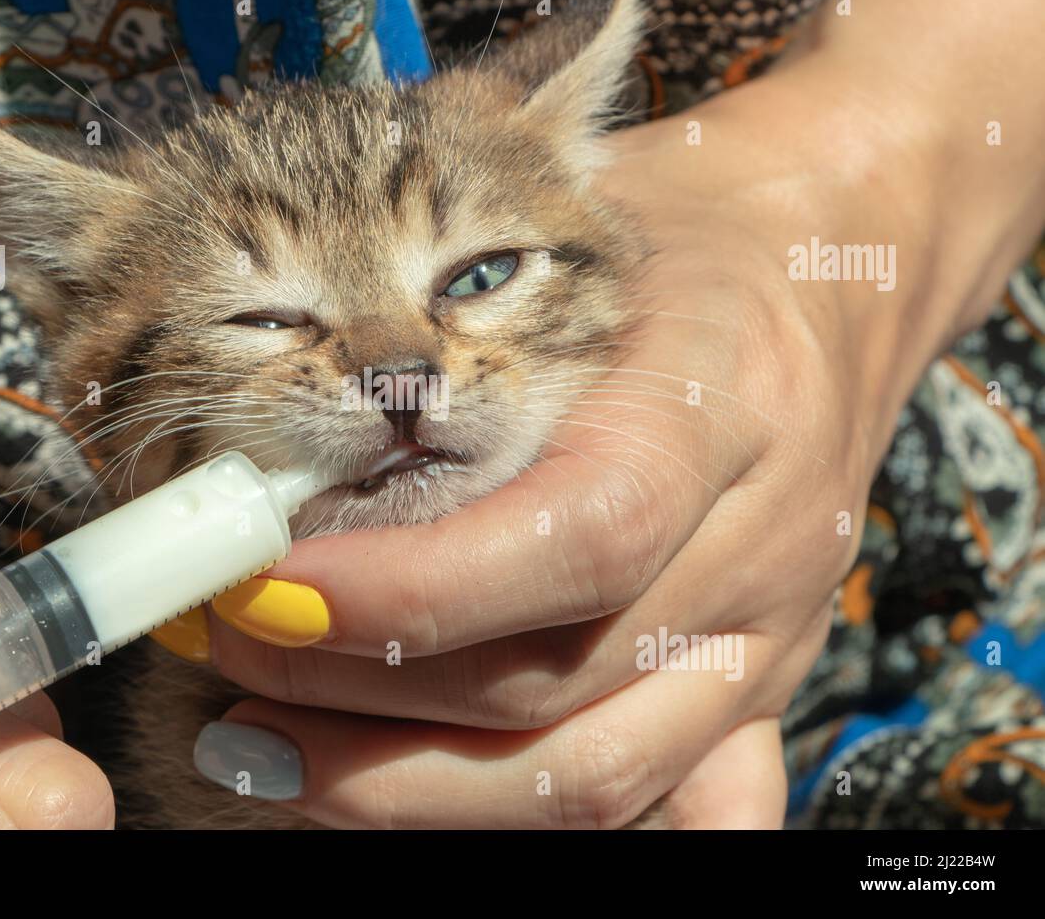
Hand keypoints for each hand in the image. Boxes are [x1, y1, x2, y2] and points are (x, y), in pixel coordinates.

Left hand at [192, 0, 1044, 826]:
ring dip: (415, 793)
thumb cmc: (678, 243)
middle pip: (564, 691)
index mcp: (718, 414)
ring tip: (272, 750)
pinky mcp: (762, 689)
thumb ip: (457, 334)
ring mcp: (769, 641)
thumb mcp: (580, 231)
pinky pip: (693, 811)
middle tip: (238, 663)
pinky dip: (562, 836)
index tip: (268, 594)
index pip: (573, 541)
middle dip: (368, 705)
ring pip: (600, 778)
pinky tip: (434, 822)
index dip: (412, 593)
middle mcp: (760, 552)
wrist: (829, 266)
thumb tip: (280, 446)